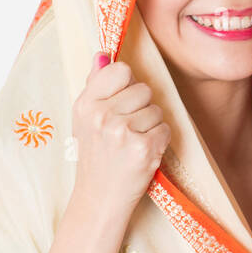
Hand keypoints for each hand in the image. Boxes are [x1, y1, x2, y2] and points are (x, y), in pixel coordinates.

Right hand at [70, 52, 171, 214]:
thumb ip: (96, 85)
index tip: (122, 102)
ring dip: (152, 126)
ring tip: (133, 143)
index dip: (127, 85)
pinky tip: (143, 153)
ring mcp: (122, 131)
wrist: (99, 199)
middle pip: (144, 89)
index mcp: (86, 104)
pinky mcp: (143, 148)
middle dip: (142, 107)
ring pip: (157, 109)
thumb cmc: (96, 157)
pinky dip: (160, 141)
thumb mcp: (85, 119)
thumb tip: (103, 54)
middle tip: (127, 130)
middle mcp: (101, 115)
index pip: (121, 69)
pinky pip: (166, 129)